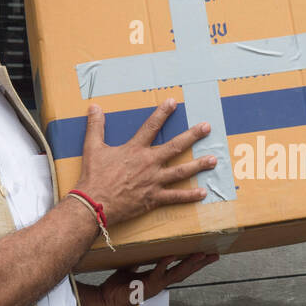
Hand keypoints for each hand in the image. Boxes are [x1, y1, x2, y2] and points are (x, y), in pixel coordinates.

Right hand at [73, 99, 215, 226]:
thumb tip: (94, 107)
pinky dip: (190, 196)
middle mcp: (148, 163)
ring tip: (213, 160)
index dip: (162, 113)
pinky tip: (203, 193)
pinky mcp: (154, 198)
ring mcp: (154, 181)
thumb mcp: (92, 147)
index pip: (151, 126)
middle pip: (175, 146)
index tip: (173, 102)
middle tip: (207, 127)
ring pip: (181, 172)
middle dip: (192, 136)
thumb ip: (96, 126)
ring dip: (198, 165)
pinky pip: (176, 197)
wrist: (94, 204)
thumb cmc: (94, 176)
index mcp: (135, 149)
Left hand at [82, 253, 217, 305]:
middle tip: (215, 255)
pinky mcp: (145, 287)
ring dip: (190, 264)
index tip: (205, 254)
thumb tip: (142, 250)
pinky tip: (171, 256)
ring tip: (202, 255)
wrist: (104, 301)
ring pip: (177, 274)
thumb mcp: (129, 269)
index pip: (179, 269)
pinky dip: (164, 265)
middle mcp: (159, 283)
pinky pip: (157, 274)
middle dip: (200, 264)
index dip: (193, 262)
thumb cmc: (115, 288)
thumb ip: (137, 261)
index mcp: (157, 278)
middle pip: (185, 272)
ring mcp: (154, 286)